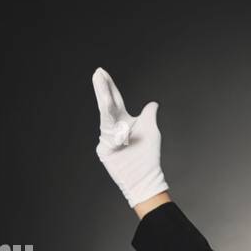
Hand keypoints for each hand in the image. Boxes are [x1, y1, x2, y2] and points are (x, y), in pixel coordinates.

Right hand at [92, 67, 168, 207]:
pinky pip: (109, 138)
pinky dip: (115, 135)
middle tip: (98, 73)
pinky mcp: (104, 150)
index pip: (115, 99)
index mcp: (123, 120)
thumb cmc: (148, 156)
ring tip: (104, 90)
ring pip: (106, 119)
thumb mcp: (151, 130)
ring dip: (106, 104)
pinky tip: (121, 135)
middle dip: (103, 90)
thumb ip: (148, 115)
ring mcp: (107, 139)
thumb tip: (153, 103)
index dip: (108, 86)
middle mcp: (113, 127)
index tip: (101, 71)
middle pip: (107, 105)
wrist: (144, 178)